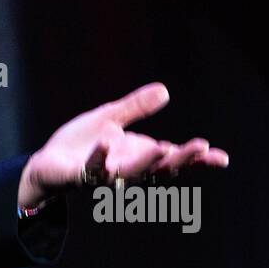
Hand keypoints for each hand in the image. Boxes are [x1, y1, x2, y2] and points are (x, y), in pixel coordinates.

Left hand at [18, 82, 228, 205]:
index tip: (221, 157)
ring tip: (161, 149)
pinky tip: (106, 142)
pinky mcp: (79, 177)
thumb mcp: (110, 119)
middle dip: (180, 160)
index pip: (173, 159)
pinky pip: (91, 169)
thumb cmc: (80, 144)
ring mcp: (104, 176)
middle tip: (201, 149)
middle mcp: (127, 170)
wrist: (46, 163)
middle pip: (159, 169)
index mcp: (138, 156)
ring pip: (130, 173)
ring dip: (145, 162)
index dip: (196, 159)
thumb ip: (136, 107)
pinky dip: (99, 157)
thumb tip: (165, 90)